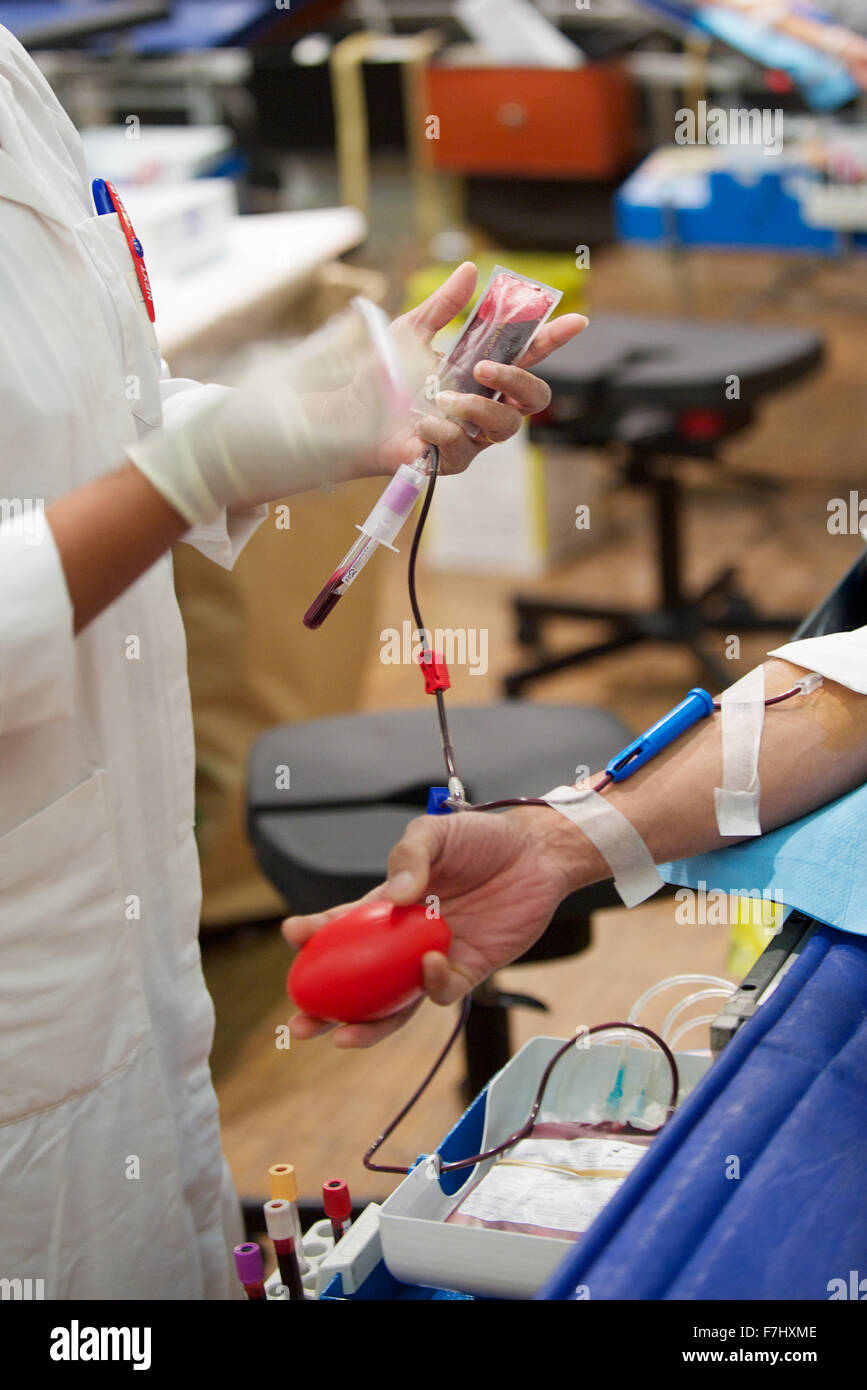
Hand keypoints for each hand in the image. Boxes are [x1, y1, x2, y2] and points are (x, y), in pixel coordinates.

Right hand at [282, 805, 586, 1047]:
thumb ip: (410, 857)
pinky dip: (429, 986)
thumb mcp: (435, 833)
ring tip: (340, 1035)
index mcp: (390, 904)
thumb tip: (393, 898)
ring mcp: (435, 957)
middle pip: (359, 980)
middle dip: (327, 1005)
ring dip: (367, 1022)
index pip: (345, 926)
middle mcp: (406, 938)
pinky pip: (442, 991)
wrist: (536, 853)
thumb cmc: (482, 839)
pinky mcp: (470, 970)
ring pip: (394, 1003)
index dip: (316, 934)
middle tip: (300, 1020)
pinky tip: (425, 967)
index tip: (293, 935)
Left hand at [369, 262, 588, 478]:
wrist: (349, 418)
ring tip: (444, 398)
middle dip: (517, 380)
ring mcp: (472, 436)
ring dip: (478, 408)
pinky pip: (464, 449)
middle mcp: (486, 404)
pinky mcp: (452, 461)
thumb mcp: (410, 332)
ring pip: (505, 427)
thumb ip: (443, 306)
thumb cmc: (381, 377)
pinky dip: (444, 432)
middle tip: (484, 369)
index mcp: (483, 372)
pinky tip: (422, 425)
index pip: (528, 355)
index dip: (554, 338)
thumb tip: (471, 270)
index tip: (577, 319)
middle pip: (534, 398)